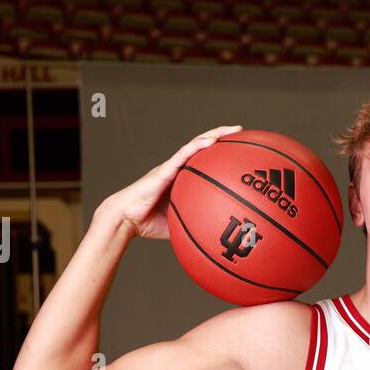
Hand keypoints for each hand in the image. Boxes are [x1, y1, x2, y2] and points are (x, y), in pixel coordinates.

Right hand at [103, 125, 242, 238]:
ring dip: (215, 134)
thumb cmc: (149, 223)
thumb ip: (196, 225)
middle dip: (223, 137)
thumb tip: (216, 239)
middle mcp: (179, 168)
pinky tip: (212, 140)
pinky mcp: (164, 169)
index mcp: (183, 179)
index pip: (204, 161)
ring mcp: (171, 167)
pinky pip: (183, 154)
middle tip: (242, 132)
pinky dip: (198, 146)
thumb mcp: (180, 224)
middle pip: (203, 147)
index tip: (239, 150)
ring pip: (196, 144)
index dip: (221, 153)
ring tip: (234, 129)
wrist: (127, 219)